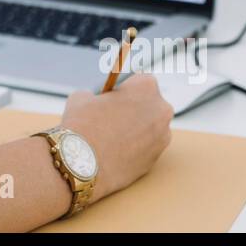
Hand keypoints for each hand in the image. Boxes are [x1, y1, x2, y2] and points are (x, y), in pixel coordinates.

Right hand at [59, 73, 172, 203]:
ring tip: (111, 138)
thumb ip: (96, 96)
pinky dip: (134, 149)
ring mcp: (162, 136)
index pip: (140, 81)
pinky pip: (146, 149)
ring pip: (149, 129)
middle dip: (134, 109)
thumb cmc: (83, 125)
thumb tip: (95, 103)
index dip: (125, 89)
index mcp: (146, 87)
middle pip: (149, 104)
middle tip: (112, 117)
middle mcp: (161, 109)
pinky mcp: (156, 159)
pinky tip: (115, 152)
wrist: (83, 164)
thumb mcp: (82, 97)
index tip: (114, 97)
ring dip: (135, 130)